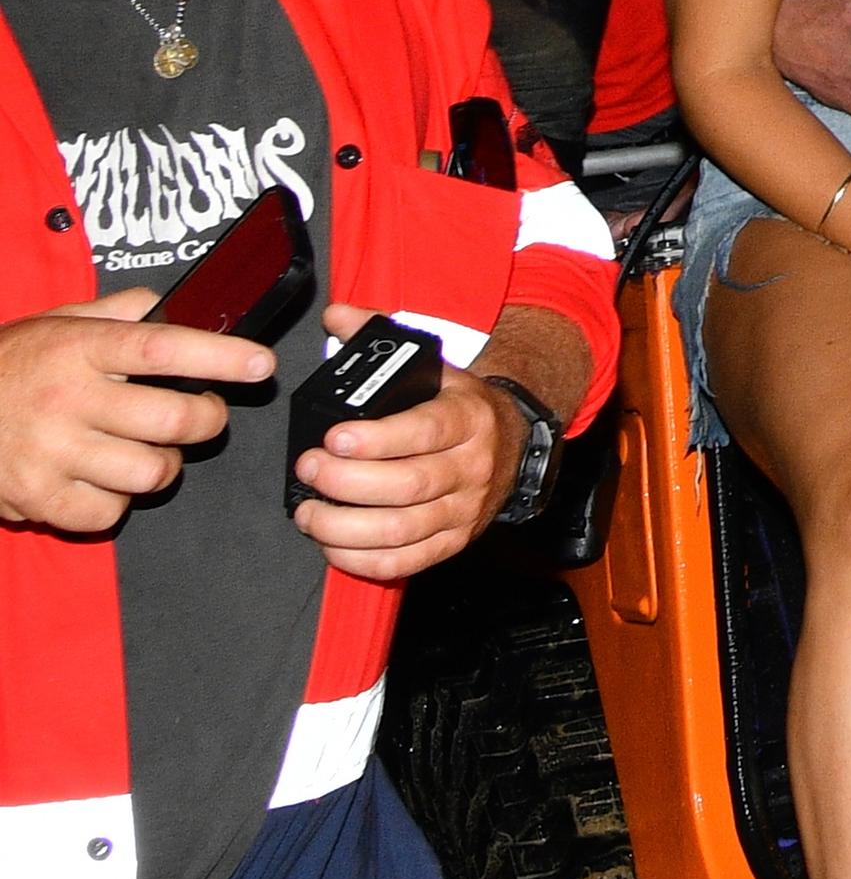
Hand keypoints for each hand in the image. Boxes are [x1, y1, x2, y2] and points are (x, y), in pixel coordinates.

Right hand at [0, 289, 269, 530]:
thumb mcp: (55, 323)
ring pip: (153, 472)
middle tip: (202, 413)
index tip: (260, 364)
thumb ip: (118, 312)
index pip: (161, 348)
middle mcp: (65, 400)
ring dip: (164, 464)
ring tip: (145, 448)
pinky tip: (102, 478)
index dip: (220, 357)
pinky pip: (110, 511)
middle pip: (175, 421)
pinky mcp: (36, 496)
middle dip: (208, 419)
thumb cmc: (6, 366)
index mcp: (76, 349)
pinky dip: (117, 500)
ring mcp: (50, 452)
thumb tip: (173, 305)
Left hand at [291, 306, 515, 584]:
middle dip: (346, 483)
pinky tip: (331, 545)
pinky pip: (407, 562)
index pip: (424, 432)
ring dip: (345, 527)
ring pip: (403, 530)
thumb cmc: (459, 405)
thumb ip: (379, 336)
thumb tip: (335, 316)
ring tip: (307, 512)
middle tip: (308, 470)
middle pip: (409, 486)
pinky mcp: (454, 540)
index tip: (332, 439)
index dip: (376, 441)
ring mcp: (464, 508)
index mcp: (468, 417)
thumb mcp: (431, 364)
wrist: (514, 441)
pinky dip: (363, 560)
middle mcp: (472, 466)